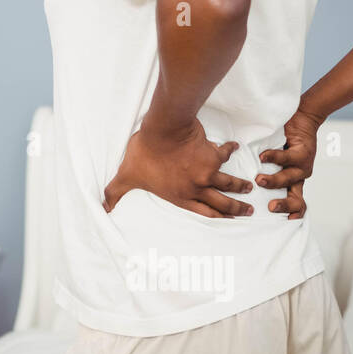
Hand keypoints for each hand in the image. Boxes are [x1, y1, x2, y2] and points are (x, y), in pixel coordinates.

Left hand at [103, 118, 253, 218]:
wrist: (162, 131)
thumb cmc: (143, 154)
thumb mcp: (126, 177)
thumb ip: (115, 194)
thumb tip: (103, 209)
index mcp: (179, 196)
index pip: (203, 213)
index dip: (217, 219)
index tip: (229, 221)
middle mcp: (196, 187)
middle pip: (222, 202)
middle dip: (236, 208)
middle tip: (248, 211)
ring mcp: (207, 172)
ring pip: (228, 182)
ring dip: (240, 186)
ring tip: (249, 186)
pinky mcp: (213, 153)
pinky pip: (225, 152)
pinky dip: (230, 149)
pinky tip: (234, 147)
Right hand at [257, 109, 322, 218]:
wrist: (303, 117)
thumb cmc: (284, 139)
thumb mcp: (274, 160)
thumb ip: (260, 170)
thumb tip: (233, 181)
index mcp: (292, 182)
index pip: (297, 204)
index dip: (292, 214)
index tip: (283, 222)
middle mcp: (299, 177)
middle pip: (297, 199)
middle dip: (284, 205)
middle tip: (269, 208)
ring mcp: (302, 165)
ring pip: (289, 179)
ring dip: (274, 181)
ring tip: (258, 180)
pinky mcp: (303, 152)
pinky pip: (287, 158)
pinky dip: (274, 158)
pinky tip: (262, 156)